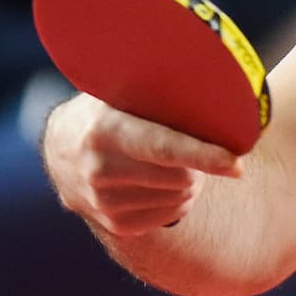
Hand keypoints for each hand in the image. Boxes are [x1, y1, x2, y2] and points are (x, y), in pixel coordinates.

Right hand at [41, 93, 243, 236]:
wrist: (59, 149)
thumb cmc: (107, 107)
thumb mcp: (121, 88)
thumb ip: (155, 85)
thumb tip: (211, 69)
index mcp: (105, 130)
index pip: (163, 148)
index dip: (203, 155)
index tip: (236, 164)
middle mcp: (99, 170)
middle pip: (182, 176)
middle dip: (197, 162)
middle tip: (189, 144)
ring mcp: (104, 203)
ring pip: (181, 198)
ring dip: (188, 181)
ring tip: (167, 161)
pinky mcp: (115, 226)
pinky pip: (172, 215)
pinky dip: (176, 199)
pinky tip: (158, 180)